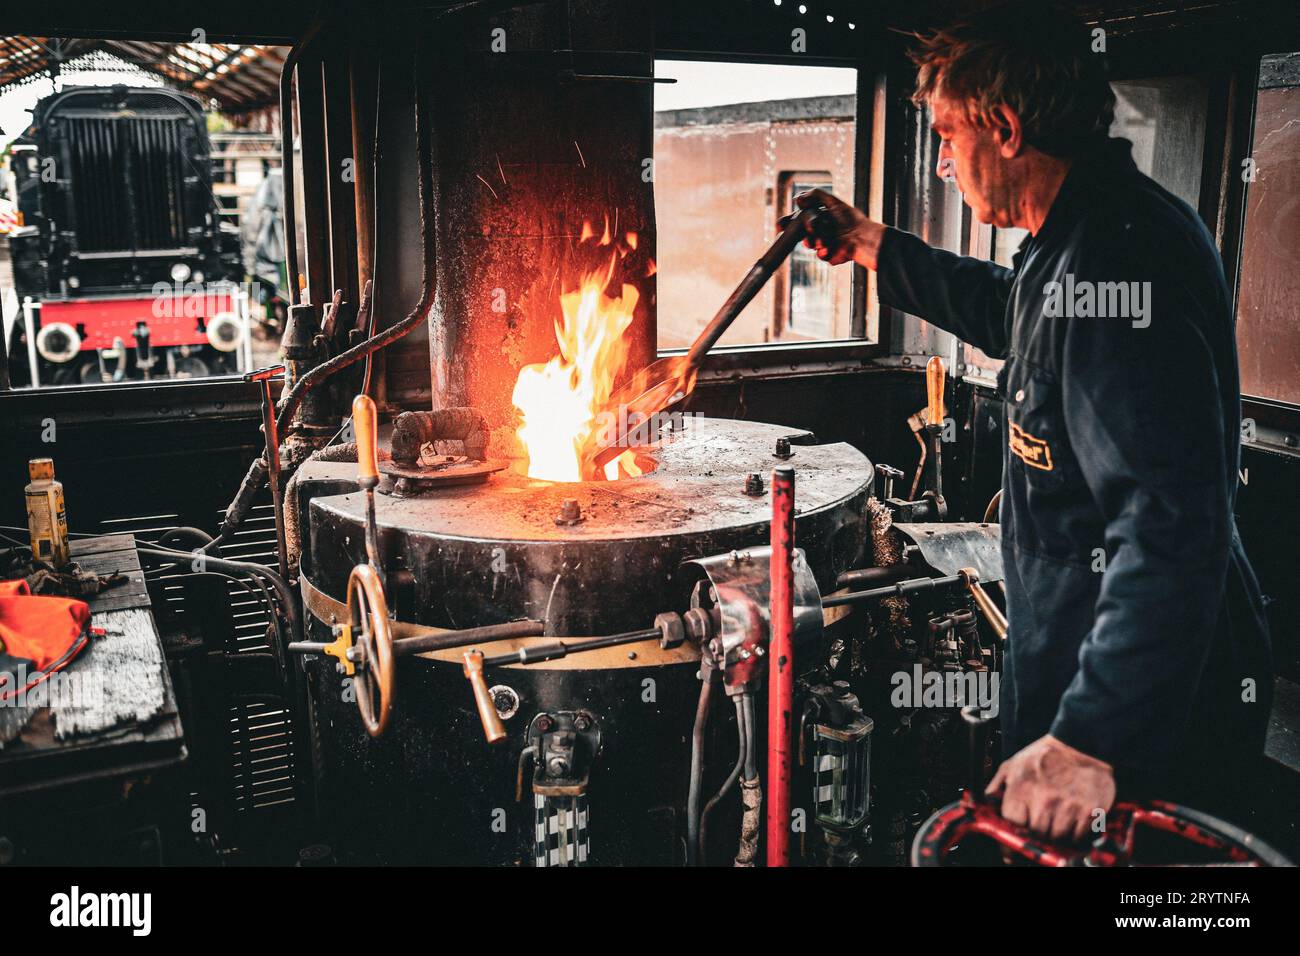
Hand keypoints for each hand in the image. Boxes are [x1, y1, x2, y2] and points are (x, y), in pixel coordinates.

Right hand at [794, 188, 885, 269]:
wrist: (862, 237)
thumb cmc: (850, 219)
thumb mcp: (833, 202)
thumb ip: (815, 195)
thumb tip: (797, 199)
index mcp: (817, 217)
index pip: (796, 219)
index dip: (787, 222)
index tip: (781, 226)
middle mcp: (817, 230)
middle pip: (799, 231)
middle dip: (804, 229)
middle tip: (813, 228)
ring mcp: (821, 243)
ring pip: (808, 243)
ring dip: (815, 240)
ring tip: (825, 239)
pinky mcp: (827, 255)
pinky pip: (819, 255)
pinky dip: (825, 250)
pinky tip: (833, 247)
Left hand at [985, 734, 1115, 841]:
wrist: (1081, 744)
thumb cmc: (1045, 755)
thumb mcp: (1013, 764)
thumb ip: (997, 786)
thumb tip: (984, 802)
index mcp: (1022, 788)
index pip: (1013, 824)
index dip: (1015, 831)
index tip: (1018, 834)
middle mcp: (1045, 799)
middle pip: (1037, 834)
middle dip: (1038, 831)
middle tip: (1042, 821)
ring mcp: (1068, 806)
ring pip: (1058, 838)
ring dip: (1057, 833)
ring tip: (1058, 818)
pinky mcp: (1089, 811)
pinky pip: (1078, 836)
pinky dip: (1075, 833)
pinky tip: (1072, 819)